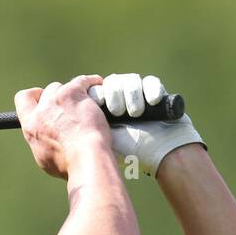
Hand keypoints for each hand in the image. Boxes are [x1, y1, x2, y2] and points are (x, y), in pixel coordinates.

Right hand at [14, 74, 111, 179]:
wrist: (85, 156)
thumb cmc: (69, 163)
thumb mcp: (46, 158)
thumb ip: (43, 142)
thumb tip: (46, 139)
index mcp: (30, 126)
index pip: (23, 99)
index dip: (35, 96)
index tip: (43, 99)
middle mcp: (41, 110)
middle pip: (49, 91)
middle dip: (60, 97)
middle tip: (72, 107)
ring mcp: (57, 98)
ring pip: (65, 87)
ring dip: (75, 92)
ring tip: (87, 101)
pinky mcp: (75, 92)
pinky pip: (83, 81)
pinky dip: (91, 82)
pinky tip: (97, 85)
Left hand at [89, 73, 204, 176]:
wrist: (161, 154)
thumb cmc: (130, 151)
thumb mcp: (103, 139)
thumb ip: (87, 126)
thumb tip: (74, 115)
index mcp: (105, 109)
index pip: (97, 90)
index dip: (97, 93)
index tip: (99, 104)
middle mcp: (122, 99)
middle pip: (113, 82)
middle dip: (114, 94)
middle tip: (117, 112)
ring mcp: (139, 95)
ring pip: (131, 80)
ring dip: (132, 94)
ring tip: (135, 113)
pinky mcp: (157, 94)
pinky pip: (151, 82)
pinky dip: (151, 90)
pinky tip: (152, 101)